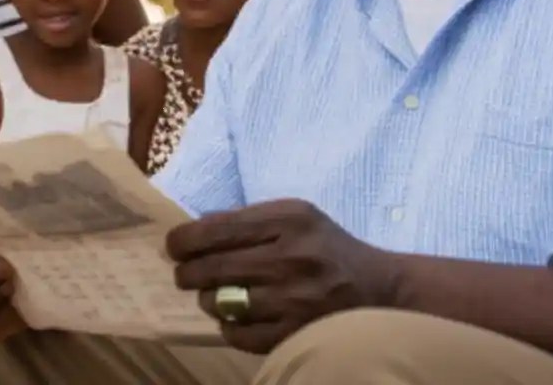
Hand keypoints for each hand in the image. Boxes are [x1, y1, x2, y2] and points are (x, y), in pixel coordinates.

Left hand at [166, 199, 397, 353]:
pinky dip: (228, 327)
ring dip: (207, 299)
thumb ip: (251, 219)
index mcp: (289, 220)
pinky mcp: (294, 333)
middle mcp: (290, 257)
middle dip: (187, 272)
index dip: (182, 240)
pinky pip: (237, 334)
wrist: (379, 289)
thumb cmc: (327, 247)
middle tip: (185, 274)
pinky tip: (236, 317)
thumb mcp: (297, 216)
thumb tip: (194, 230)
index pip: (215, 229)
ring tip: (214, 295)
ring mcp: (293, 299)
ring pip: (220, 302)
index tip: (173, 246)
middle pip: (210, 267)